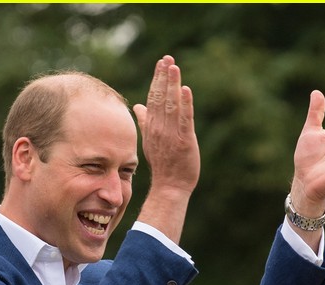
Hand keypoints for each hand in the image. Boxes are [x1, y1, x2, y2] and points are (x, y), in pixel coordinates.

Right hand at [132, 55, 198, 195]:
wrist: (170, 186)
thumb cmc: (163, 163)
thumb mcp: (150, 140)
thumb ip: (145, 121)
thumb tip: (138, 105)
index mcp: (151, 126)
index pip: (153, 98)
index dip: (157, 79)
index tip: (161, 63)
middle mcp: (159, 128)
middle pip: (160, 97)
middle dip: (164, 77)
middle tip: (167, 58)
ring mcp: (171, 135)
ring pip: (171, 105)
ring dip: (172, 85)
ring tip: (174, 67)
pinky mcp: (185, 141)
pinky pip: (184, 120)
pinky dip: (185, 104)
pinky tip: (185, 89)